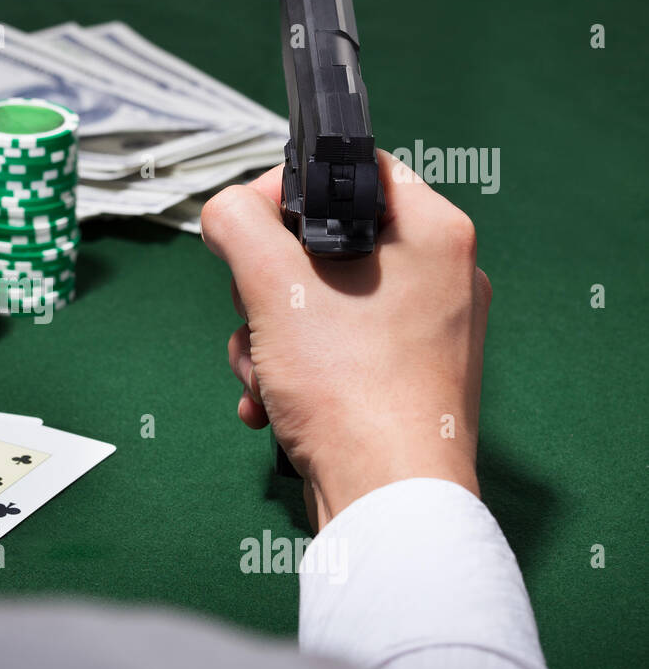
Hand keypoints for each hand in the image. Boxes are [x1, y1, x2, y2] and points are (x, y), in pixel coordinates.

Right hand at [201, 150, 490, 530]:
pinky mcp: (404, 380)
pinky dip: (291, 373)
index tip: (247, 230)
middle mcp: (442, 276)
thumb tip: (226, 212)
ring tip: (263, 375)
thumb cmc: (347, 384)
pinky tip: (271, 406)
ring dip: (267, 337)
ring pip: (317, 304)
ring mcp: (425, 334)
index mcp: (433, 232)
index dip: (287, 188)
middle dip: (265, 286)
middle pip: (322, 243)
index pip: (352, 169)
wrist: (387, 500)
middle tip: (256, 315)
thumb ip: (237, 223)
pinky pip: (332, 351)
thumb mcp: (273, 285)